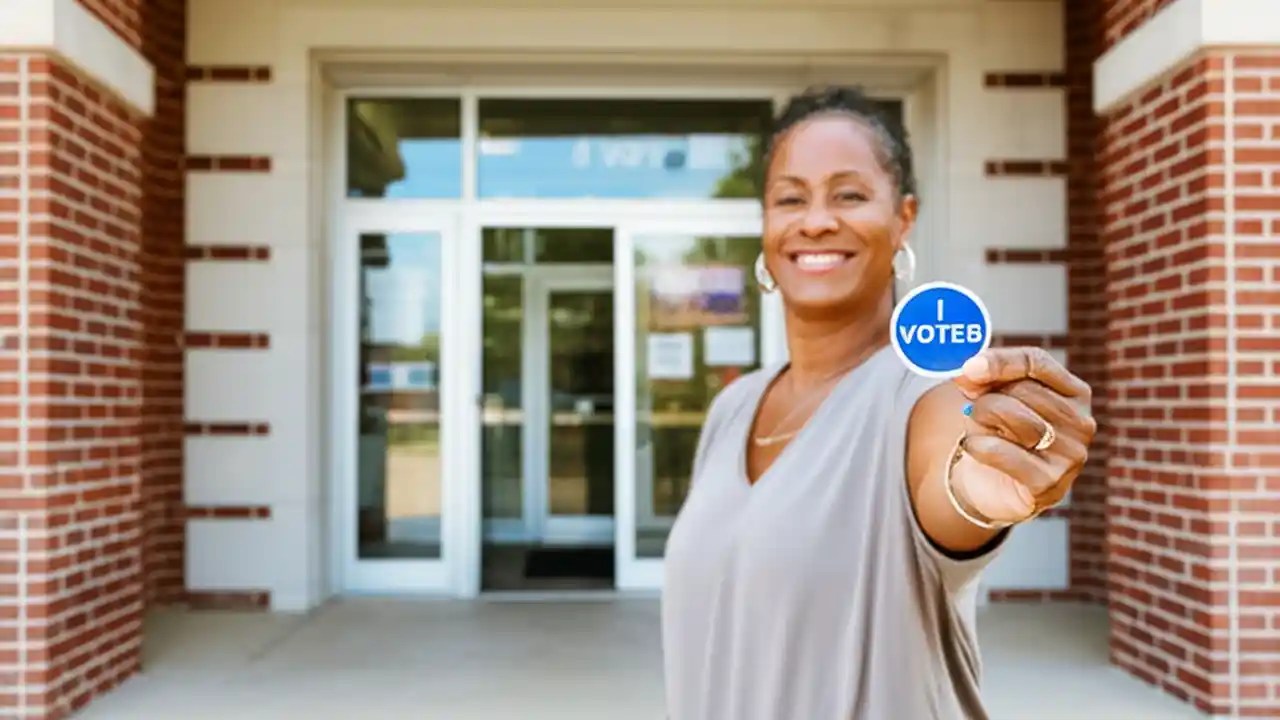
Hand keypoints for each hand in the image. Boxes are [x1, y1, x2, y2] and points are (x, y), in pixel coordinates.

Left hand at [946, 347, 1096, 525]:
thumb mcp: (991, 398)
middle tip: (974, 411)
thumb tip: (969, 372)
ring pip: (1015, 417)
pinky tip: (975, 448)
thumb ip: (984, 380)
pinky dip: (978, 446)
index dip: (1001, 362)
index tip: (969, 367)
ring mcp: (1070, 455)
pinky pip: (1000, 451)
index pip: (1037, 363)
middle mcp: (1081, 423)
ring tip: (980, 430)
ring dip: (983, 421)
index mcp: (1074, 393)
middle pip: (1023, 390)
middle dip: (987, 398)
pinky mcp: (1049, 484)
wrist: (993, 487)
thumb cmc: (999, 435)